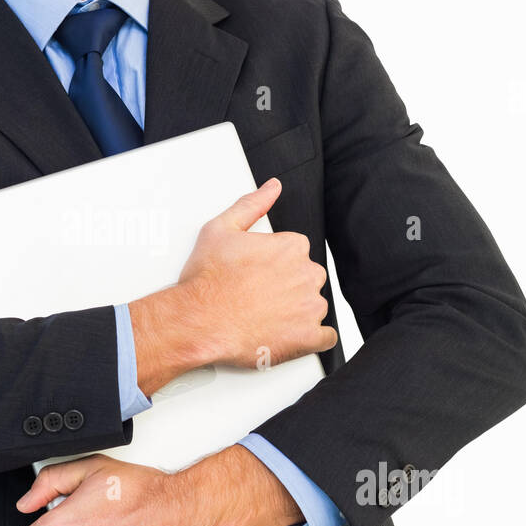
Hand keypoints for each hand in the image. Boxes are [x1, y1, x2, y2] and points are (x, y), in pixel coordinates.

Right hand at [176, 177, 337, 366]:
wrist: (199, 321)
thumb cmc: (207, 280)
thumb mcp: (221, 229)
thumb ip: (252, 204)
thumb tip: (271, 188)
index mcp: (292, 247)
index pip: (296, 252)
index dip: (275, 264)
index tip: (259, 274)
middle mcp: (306, 275)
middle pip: (307, 279)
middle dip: (287, 288)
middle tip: (258, 297)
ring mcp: (310, 307)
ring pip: (314, 307)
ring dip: (296, 313)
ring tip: (265, 318)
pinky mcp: (308, 337)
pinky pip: (325, 337)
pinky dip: (312, 338)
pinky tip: (290, 335)